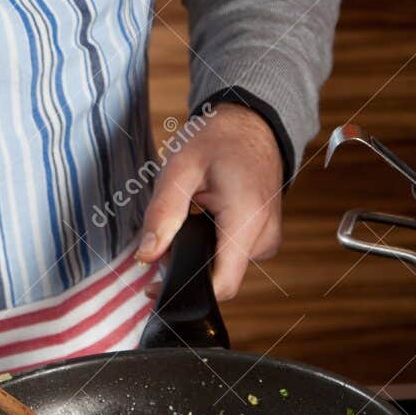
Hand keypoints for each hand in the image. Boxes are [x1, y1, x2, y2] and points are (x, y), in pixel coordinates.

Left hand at [135, 104, 283, 299]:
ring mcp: (269, 238)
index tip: (154, 286)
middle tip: (167, 231)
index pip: (221, 285)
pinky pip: (234, 254)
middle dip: (187, 263)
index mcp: (247, 219)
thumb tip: (146, 256)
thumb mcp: (180, 168)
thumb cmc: (217, 139)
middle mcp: (265, 236)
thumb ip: (163, 213)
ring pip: (224, 267)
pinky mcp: (266, 237)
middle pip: (218, 276)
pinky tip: (207, 217)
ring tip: (191, 214)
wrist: (252, 122)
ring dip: (200, 252)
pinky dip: (214, 243)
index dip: (185, 292)